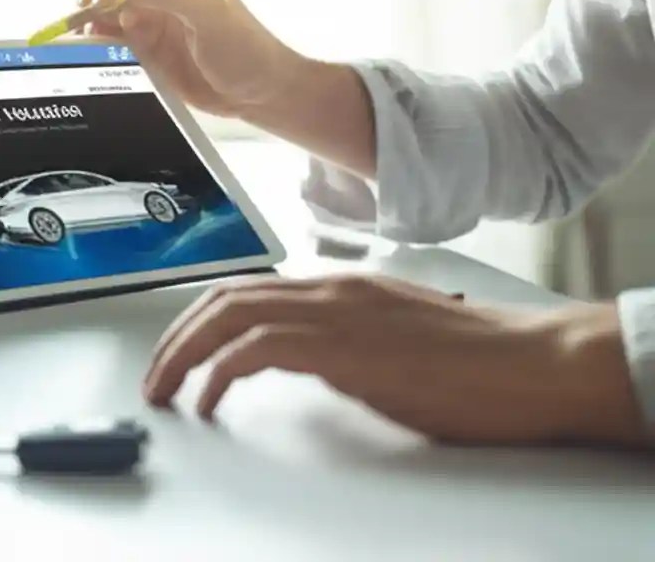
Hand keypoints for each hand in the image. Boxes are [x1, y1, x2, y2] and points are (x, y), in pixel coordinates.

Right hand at [80, 0, 321, 115]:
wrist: (256, 91)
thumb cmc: (244, 48)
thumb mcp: (212, 16)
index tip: (101, 0)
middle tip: (85, 13)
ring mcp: (149, 17)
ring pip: (105, 6)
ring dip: (89, 14)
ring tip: (81, 32)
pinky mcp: (143, 46)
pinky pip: (110, 36)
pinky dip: (95, 38)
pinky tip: (89, 45)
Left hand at [143, 274, 647, 446]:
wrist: (528, 363)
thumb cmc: (473, 358)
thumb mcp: (390, 334)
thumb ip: (342, 335)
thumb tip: (305, 355)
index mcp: (337, 283)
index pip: (246, 287)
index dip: (199, 317)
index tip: (178, 349)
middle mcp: (327, 288)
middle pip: (223, 297)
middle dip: (175, 336)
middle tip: (155, 376)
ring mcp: (333, 312)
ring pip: (228, 316)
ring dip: (183, 355)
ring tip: (166, 392)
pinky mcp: (341, 347)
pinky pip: (254, 349)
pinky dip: (219, 373)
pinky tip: (210, 401)